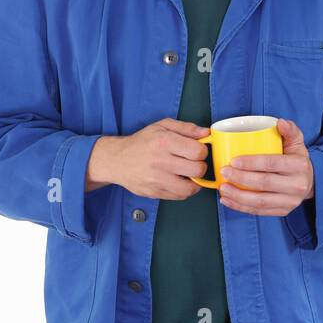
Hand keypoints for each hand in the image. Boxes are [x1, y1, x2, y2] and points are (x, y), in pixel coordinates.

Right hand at [85, 118, 209, 199]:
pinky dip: (184, 190)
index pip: (198, 151)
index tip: (197, 151)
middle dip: (200, 166)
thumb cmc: (142, 142)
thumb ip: (186, 128)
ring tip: (189, 175)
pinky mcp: (154, 192)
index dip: (202, 151)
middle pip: (198, 170)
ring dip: (195, 182)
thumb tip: (206, 133)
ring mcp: (156, 179)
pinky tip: (179, 181)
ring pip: (190, 188)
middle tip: (193, 163)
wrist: (116, 160)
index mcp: (164, 142)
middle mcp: (160, 161)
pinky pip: (179, 196)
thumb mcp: (162, 126)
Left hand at [217, 118, 314, 216]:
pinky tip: (228, 200)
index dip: (251, 163)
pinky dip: (241, 207)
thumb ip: (289, 130)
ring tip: (223, 188)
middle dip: (240, 178)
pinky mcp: (283, 211)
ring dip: (238, 196)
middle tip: (224, 171)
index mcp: (299, 166)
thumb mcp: (297, 143)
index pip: (272, 163)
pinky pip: (259, 211)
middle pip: (264, 183)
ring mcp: (291, 201)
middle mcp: (297, 185)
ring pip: (260, 201)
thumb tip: (280, 122)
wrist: (310, 182)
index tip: (233, 160)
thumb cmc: (297, 160)